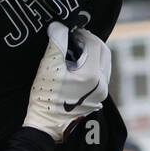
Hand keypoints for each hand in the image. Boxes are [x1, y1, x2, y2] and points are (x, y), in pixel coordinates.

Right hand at [23, 22, 111, 141]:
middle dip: (91, 42)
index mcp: (92, 75)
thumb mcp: (48, 66)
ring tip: (74, 51)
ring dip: (92, 53)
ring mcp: (102, 93)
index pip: (94, 44)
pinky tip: (76, 65)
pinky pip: (101, 75)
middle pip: (104, 53)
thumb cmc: (45, 96)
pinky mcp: (98, 98)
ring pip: (104, 64)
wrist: (45, 125)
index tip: (69, 31)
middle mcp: (102, 84)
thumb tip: (59, 25)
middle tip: (74, 38)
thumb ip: (56, 42)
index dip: (82, 34)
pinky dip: (92, 65)